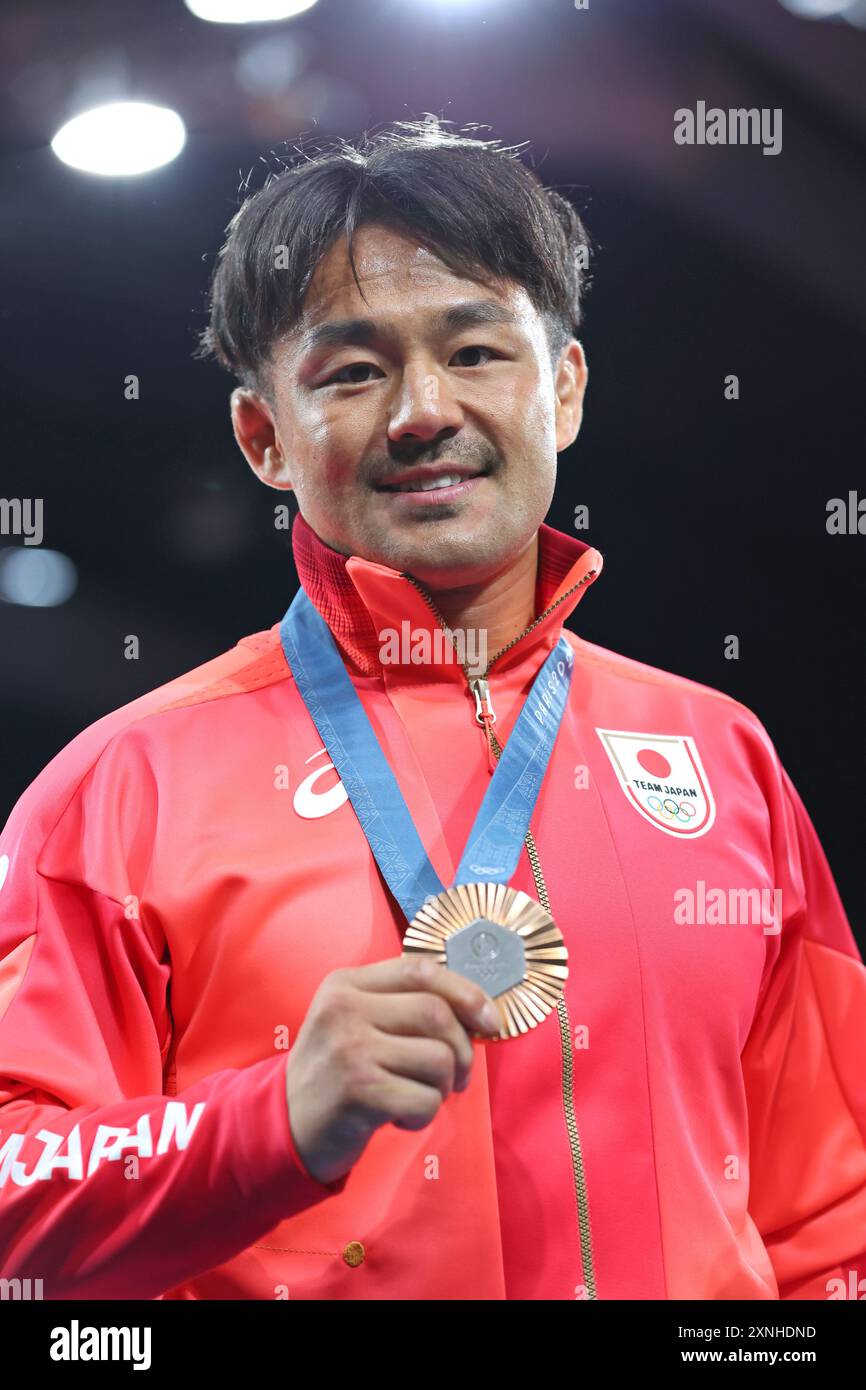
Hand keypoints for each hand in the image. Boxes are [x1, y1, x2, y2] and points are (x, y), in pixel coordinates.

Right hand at [285, 955, 501, 1184]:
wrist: (284, 1125)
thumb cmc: (335, 1072)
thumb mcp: (355, 1022)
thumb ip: (401, 1005)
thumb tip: (479, 1011)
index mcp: (345, 983)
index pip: (421, 970)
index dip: (466, 992)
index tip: (490, 1021)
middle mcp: (344, 1009)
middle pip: (436, 1013)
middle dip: (462, 1049)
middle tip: (456, 1075)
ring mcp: (350, 1050)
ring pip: (438, 1059)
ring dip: (443, 1086)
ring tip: (419, 1096)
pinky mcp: (359, 1093)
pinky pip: (426, 1100)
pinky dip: (425, 1115)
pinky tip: (400, 1117)